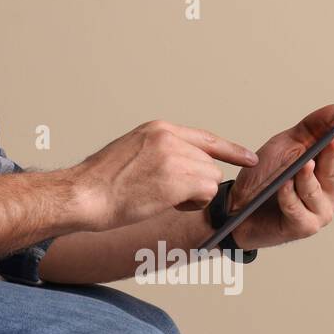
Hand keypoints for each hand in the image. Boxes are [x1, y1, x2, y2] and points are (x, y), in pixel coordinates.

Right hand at [76, 119, 259, 231]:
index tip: (249, 157)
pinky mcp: (177, 179)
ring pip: (209, 179)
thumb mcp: (132, 150)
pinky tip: (166, 203)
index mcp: (158, 129)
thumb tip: (184, 167)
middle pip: (209, 164)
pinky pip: (206, 194)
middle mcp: (169, 138)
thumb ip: (161, 151)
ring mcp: (174, 157)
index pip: (205, 138)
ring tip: (161, 197)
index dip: (231, 150)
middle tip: (166, 193)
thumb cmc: (101, 181)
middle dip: (196, 183)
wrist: (84, 194)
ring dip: (193, 195)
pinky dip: (192, 204)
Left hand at [226, 104, 333, 249]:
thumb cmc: (265, 177)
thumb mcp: (286, 145)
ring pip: (316, 189)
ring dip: (306, 176)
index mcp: (328, 170)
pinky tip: (283, 186)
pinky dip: (289, 195)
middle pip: (333, 169)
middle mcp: (330, 192)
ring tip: (301, 165)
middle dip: (333, 153)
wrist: (239, 208)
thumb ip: (311, 128)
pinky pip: (297, 208)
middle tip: (333, 138)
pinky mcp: (304, 227)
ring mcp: (319, 211)